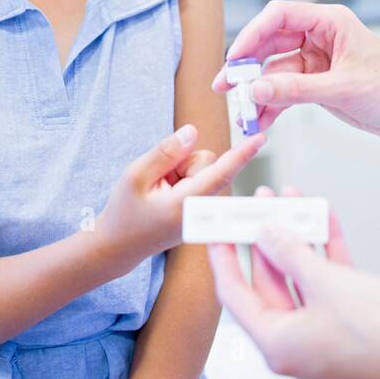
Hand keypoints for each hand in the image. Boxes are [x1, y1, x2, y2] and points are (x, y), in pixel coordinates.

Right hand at [98, 123, 265, 272]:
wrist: (119, 246)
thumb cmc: (124, 212)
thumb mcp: (136, 175)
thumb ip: (166, 152)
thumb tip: (193, 132)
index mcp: (186, 205)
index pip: (219, 174)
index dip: (241, 154)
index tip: (261, 139)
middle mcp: (200, 211)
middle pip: (208, 163)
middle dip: (184, 161)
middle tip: (157, 179)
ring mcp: (200, 213)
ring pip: (202, 168)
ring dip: (181, 171)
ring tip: (158, 189)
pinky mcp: (199, 211)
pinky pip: (197, 179)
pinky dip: (181, 180)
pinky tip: (165, 194)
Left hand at [206, 183, 379, 378]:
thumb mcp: (324, 284)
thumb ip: (289, 253)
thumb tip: (263, 231)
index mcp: (278, 344)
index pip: (234, 295)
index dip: (223, 257)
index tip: (215, 227)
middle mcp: (296, 341)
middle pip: (268, 281)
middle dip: (264, 236)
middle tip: (260, 200)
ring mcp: (324, 331)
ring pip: (300, 275)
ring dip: (296, 236)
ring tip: (291, 196)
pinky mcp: (351, 319)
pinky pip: (328, 278)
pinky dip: (325, 248)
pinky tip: (324, 213)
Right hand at [211, 0, 379, 140]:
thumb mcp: (342, 89)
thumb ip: (296, 90)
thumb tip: (256, 90)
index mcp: (330, 22)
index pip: (279, 15)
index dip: (252, 33)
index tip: (235, 57)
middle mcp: (320, 37)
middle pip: (270, 43)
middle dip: (247, 66)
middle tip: (225, 86)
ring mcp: (317, 61)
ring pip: (275, 71)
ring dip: (257, 92)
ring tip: (240, 112)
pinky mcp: (318, 83)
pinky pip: (286, 91)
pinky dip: (272, 105)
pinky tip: (260, 121)